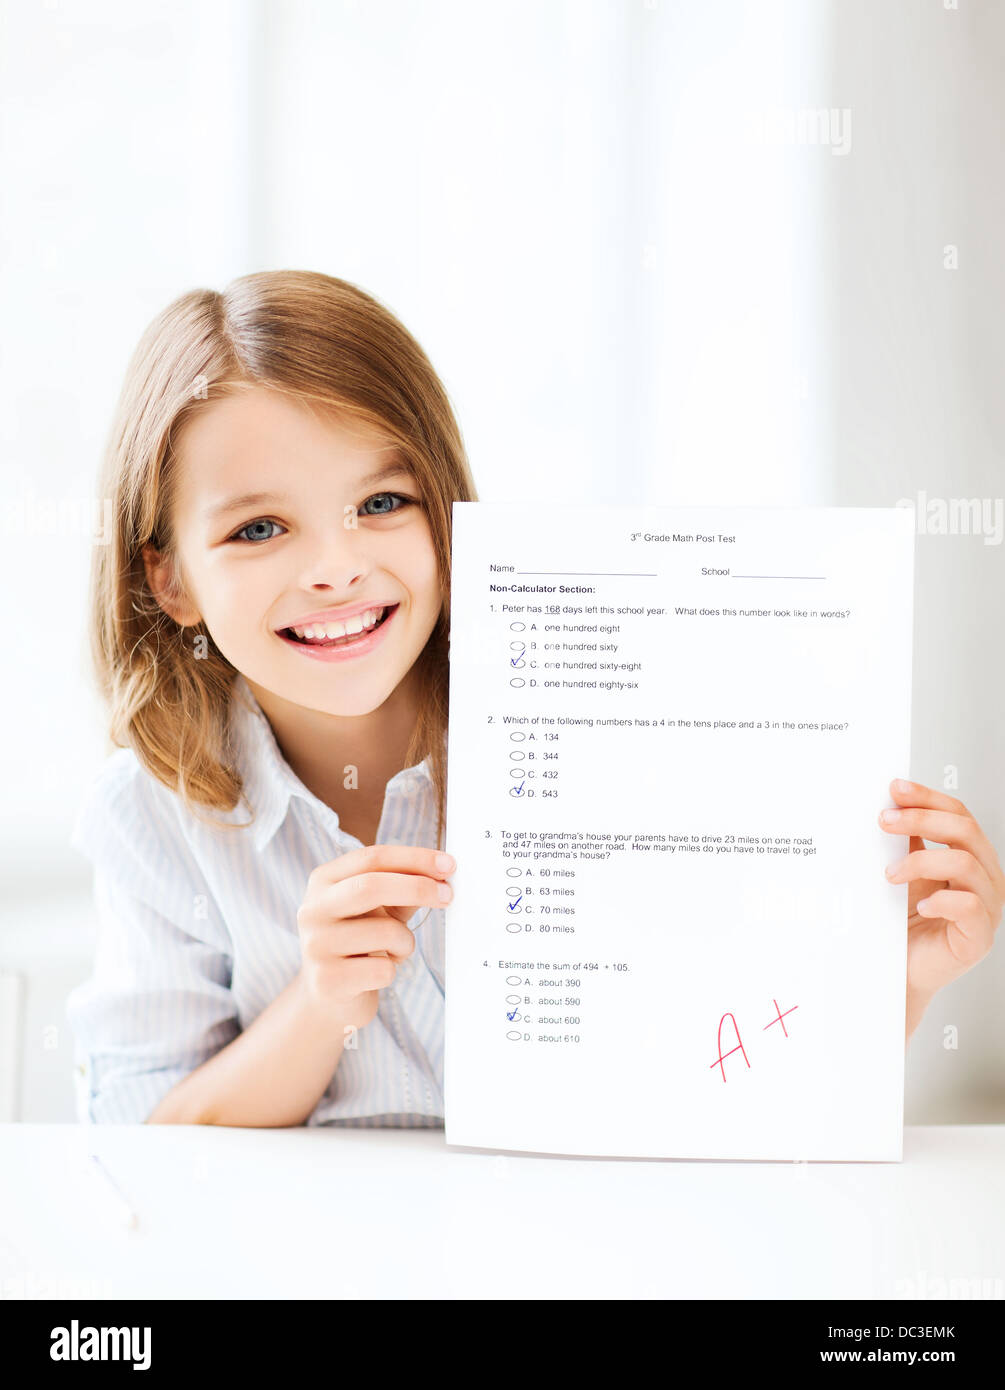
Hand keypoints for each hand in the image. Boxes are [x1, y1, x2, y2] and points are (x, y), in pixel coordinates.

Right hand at [295, 845, 454, 1029]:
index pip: (371, 858)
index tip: (448, 865)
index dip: (414, 858)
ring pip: (384, 932)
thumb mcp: (378, 910)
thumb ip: (403, 888)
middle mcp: (313, 909)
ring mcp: (316, 946)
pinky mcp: (327, 981)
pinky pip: (382, 970)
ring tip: (397, 950)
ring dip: (406, 941)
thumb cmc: (358, 945)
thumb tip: (441, 873)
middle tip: (447, 895)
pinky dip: (393, 970)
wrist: (327, 998)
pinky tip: (378, 972)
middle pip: (371, 887)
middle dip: (417, 888)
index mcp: (323, 882)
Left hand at [880, 779, 1003, 1036]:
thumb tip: (889, 804)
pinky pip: (969, 907)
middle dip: (921, 818)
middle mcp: (984, 877)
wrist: (901, 973)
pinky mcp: (979, 937)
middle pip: (964, 830)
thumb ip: (905, 842)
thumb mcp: (904, 873)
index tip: (896, 788)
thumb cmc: (905, 924)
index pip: (958, 814)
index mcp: (970, 856)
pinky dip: (941, 900)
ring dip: (920, 860)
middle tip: (883, 820)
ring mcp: (987, 907)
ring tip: (889, 874)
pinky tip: (919, 904)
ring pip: (965, 863)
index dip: (928, 797)